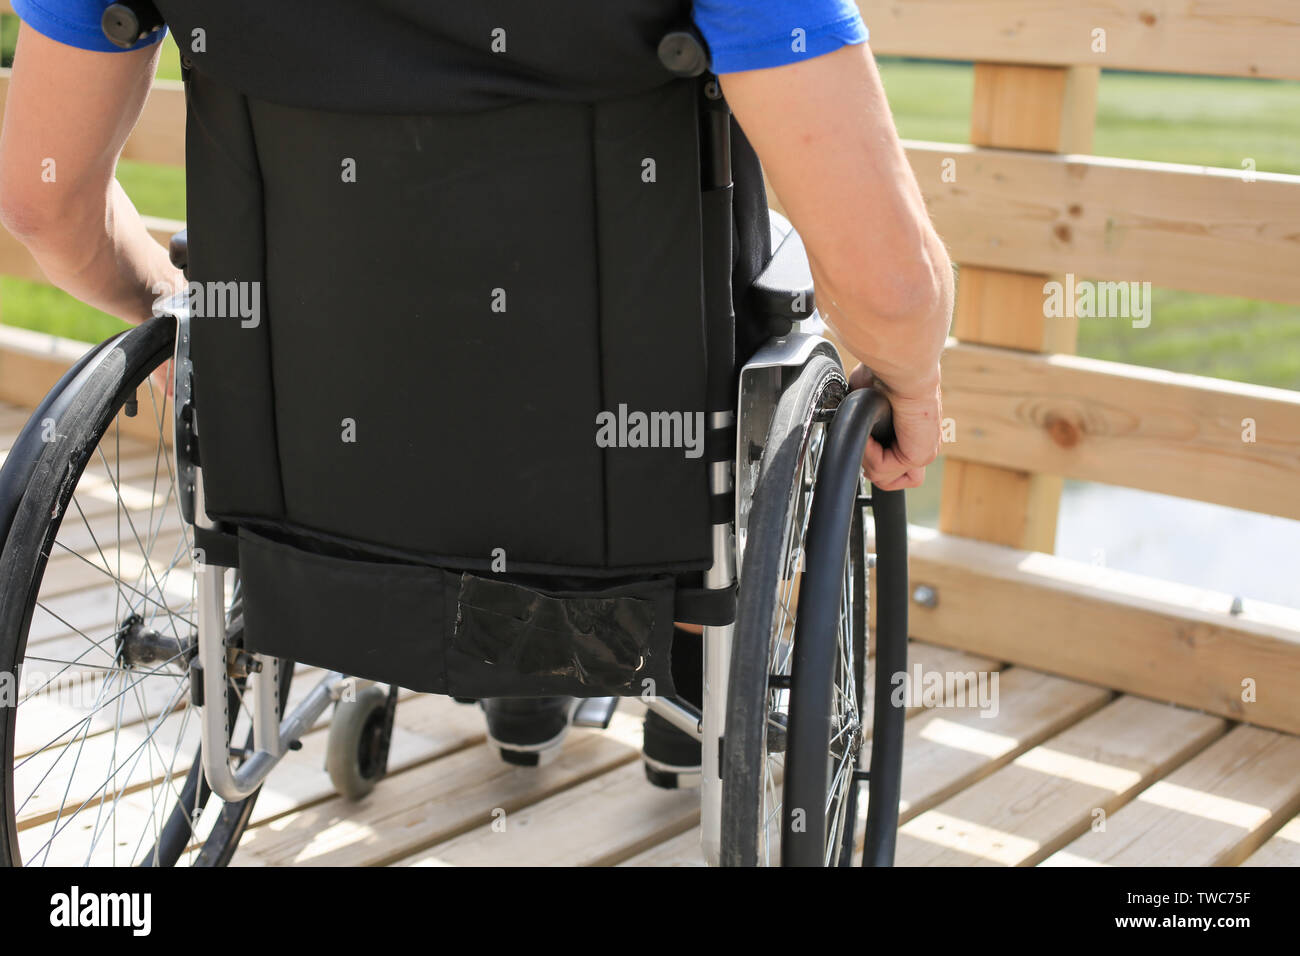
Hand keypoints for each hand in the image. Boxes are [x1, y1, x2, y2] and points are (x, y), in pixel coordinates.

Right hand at [849, 364, 940, 490]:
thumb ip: (862, 416)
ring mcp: (923, 452)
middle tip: (865, 437)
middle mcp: (923, 445)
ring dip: (867, 458)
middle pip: (889, 478)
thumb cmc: (885, 372)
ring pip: (884, 478)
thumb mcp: (867, 398)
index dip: (873, 457)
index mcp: (914, 434)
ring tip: (867, 434)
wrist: (901, 365)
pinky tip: (870, 433)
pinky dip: (868, 454)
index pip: (894, 465)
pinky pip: (882, 469)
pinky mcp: (919, 456)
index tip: (864, 439)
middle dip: (869, 462)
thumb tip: (850, 417)